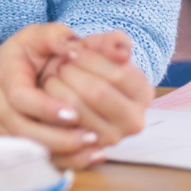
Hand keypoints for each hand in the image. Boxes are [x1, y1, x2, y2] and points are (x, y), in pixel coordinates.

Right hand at [0, 24, 102, 167]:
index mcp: (3, 75)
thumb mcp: (36, 36)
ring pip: (29, 149)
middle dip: (59, 137)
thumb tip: (75, 45)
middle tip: (92, 136)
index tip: (74, 113)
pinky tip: (86, 156)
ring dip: (63, 152)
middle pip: (24, 130)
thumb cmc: (21, 55)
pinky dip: (61, 160)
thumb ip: (57, 35)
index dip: (46, 108)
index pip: (19, 97)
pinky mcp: (8, 143)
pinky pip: (33, 159)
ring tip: (94, 145)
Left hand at [40, 31, 151, 166]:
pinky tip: (47, 97)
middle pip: (97, 93)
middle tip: (59, 66)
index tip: (73, 51)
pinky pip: (59, 127)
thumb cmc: (83, 64)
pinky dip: (47, 108)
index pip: (118, 74)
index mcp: (142, 93)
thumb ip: (111, 41)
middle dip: (70, 73)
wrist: (68, 86)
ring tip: (52, 79)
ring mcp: (111, 138)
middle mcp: (133, 121)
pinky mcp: (85, 149)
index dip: (88, 59)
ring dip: (55, 87)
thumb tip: (120, 51)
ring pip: (75, 109)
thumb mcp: (97, 45)